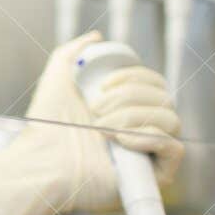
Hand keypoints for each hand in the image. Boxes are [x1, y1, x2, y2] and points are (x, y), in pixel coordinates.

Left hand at [0, 32, 183, 214]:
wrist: (39, 161)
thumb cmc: (44, 126)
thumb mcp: (57, 78)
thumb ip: (72, 52)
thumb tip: (96, 37)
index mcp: (126, 107)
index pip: (155, 83)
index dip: (135, 77)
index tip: (103, 85)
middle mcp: (141, 130)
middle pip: (166, 98)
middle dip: (130, 97)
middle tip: (96, 110)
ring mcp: (149, 153)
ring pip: (172, 120)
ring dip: (134, 116)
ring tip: (102, 127)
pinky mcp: (154, 176)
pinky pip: (175, 148)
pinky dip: (149, 137)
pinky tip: (120, 139)